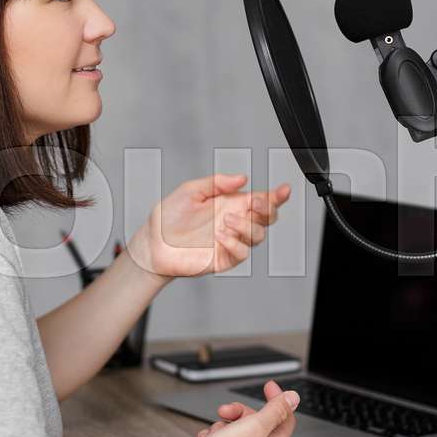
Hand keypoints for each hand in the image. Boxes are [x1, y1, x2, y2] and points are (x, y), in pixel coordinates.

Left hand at [127, 174, 291, 279]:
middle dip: (267, 209)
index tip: (284, 190)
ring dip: (247, 226)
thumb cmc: (168, 218)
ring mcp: (230, 241)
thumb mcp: (190, 191)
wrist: (152, 244)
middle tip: (253, 203)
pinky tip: (220, 237)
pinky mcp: (224, 259)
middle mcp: (234, 222)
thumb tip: (242, 178)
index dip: (277, 196)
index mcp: (230, 204)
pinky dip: (235, 243)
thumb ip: (216, 183)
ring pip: (258, 235)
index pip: (261, 200)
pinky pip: (242, 253)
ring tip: (225, 222)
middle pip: (267, 218)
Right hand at [173, 379, 299, 436]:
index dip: (278, 399)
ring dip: (223, 425)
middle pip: (257, 421)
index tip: (268, 387)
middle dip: (240, 412)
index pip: (285, 417)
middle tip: (227, 410)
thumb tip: (293, 398)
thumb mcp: (257, 424)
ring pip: (236, 428)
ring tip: (216, 432)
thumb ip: (277, 409)